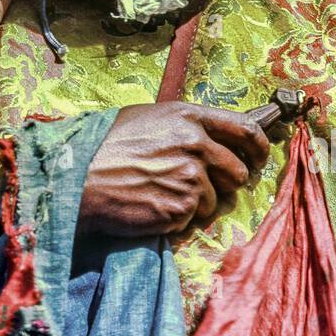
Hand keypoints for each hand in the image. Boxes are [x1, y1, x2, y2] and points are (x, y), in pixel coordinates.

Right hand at [79, 102, 269, 236]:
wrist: (77, 178)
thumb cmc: (104, 146)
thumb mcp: (146, 120)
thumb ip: (183, 127)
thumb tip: (212, 141)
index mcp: (188, 117)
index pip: (245, 129)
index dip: (258, 148)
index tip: (258, 159)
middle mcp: (195, 144)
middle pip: (238, 171)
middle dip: (225, 183)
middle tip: (201, 187)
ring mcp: (191, 177)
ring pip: (216, 199)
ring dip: (197, 203)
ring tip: (163, 195)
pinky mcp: (182, 208)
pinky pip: (194, 218)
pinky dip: (178, 218)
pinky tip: (153, 206)